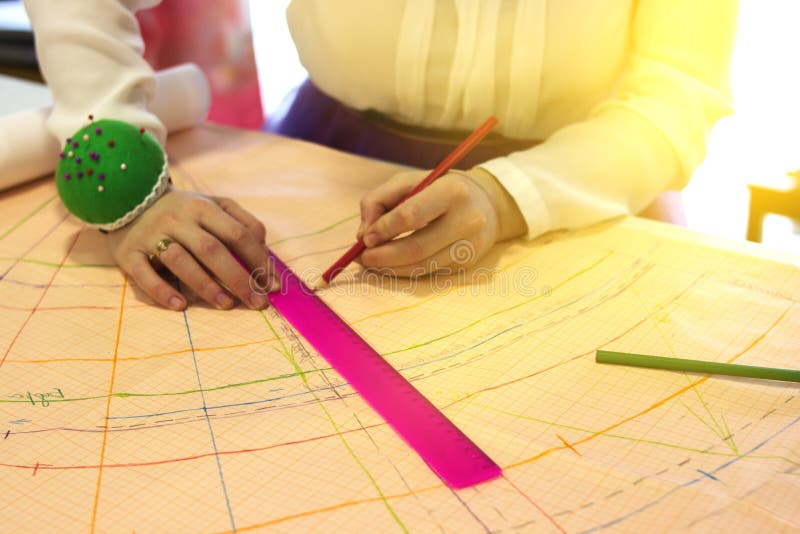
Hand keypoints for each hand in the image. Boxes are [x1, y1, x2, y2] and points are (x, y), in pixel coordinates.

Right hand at [107, 189, 277, 309]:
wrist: (126, 202)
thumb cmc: (184, 213)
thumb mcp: (213, 207)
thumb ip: (242, 223)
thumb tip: (265, 252)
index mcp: (202, 207)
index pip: (237, 234)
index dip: (258, 259)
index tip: (272, 284)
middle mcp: (177, 219)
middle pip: (212, 250)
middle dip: (238, 279)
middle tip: (257, 302)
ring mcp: (151, 235)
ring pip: (180, 261)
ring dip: (206, 285)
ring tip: (227, 305)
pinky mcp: (129, 253)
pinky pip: (144, 274)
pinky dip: (162, 291)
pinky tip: (180, 305)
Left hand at [357, 168, 525, 276]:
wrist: (487, 204)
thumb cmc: (439, 189)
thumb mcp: (410, 182)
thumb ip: (379, 200)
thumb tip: (363, 235)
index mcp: (452, 191)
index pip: (411, 215)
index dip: (384, 229)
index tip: (365, 238)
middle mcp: (466, 219)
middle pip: (416, 248)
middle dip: (383, 257)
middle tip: (362, 258)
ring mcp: (469, 245)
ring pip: (421, 266)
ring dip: (390, 269)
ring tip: (372, 263)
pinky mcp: (467, 264)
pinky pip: (428, 272)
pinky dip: (405, 272)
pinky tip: (392, 265)